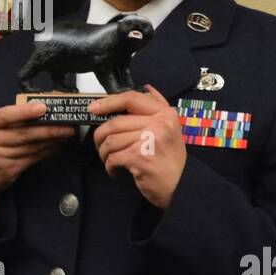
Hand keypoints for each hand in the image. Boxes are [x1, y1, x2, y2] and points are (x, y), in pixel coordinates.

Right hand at [0, 101, 75, 234]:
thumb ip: (9, 119)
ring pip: (31, 146)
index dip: (25, 112)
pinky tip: (56, 145)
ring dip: (51, 140)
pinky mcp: (8, 170)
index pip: (6, 116)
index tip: (44, 108)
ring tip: (65, 133)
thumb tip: (40, 109)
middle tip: (66, 124)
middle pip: (23, 133)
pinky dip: (47, 151)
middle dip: (48, 129)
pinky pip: (32, 158)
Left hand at [89, 84, 185, 209]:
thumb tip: (147, 88)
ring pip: (110, 141)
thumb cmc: (171, 160)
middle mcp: (159, 123)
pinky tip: (114, 170)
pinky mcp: (140, 157)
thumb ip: (159, 107)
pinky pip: (113, 157)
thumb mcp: (171, 129)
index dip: (108, 102)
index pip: (131, 98)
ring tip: (110, 160)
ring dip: (104, 153)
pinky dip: (109, 166)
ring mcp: (149, 140)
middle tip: (100, 145)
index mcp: (165, 113)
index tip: (94, 109)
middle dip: (100, 136)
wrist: (182, 187)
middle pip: (114, 123)